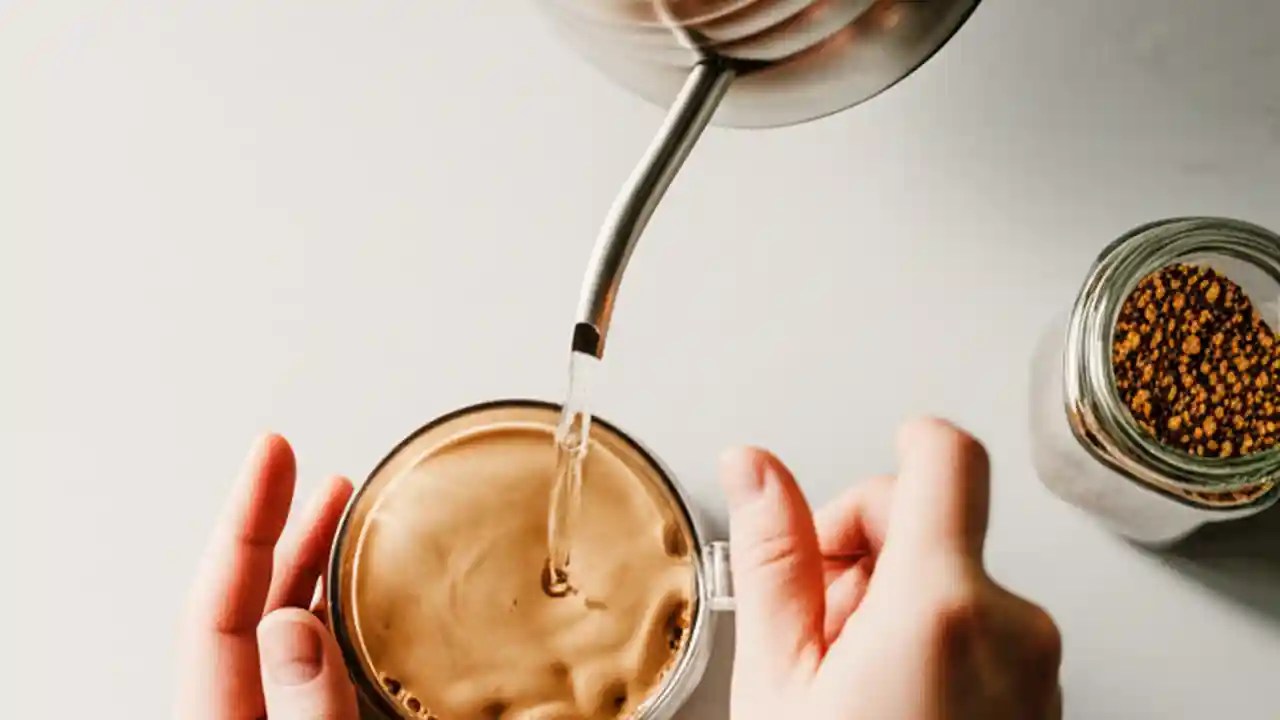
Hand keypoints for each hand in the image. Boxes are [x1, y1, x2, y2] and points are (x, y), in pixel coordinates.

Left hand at [177, 434, 359, 719]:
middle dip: (282, 524)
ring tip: (344, 505)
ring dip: (313, 560)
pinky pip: (318, 662)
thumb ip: (306, 707)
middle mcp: (241, 713)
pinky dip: (337, 610)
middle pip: (251, 603)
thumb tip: (293, 624)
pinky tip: (364, 588)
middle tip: (308, 463)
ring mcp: (277, 719)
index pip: (220, 604)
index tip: (272, 450)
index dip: (246, 516)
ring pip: (287, 627)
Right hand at [721, 418, 1061, 719]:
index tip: (884, 452)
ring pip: (956, 581)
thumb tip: (754, 470)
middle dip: (864, 550)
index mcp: (941, 604)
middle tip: (818, 621)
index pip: (948, 457)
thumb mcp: (777, 677)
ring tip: (853, 678)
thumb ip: (771, 557)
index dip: (908, 441)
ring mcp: (1037, 668)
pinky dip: (934, 647)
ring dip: (896, 606)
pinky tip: (891, 700)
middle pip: (936, 522)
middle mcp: (1011, 627)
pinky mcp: (1045, 699)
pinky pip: (985, 634)